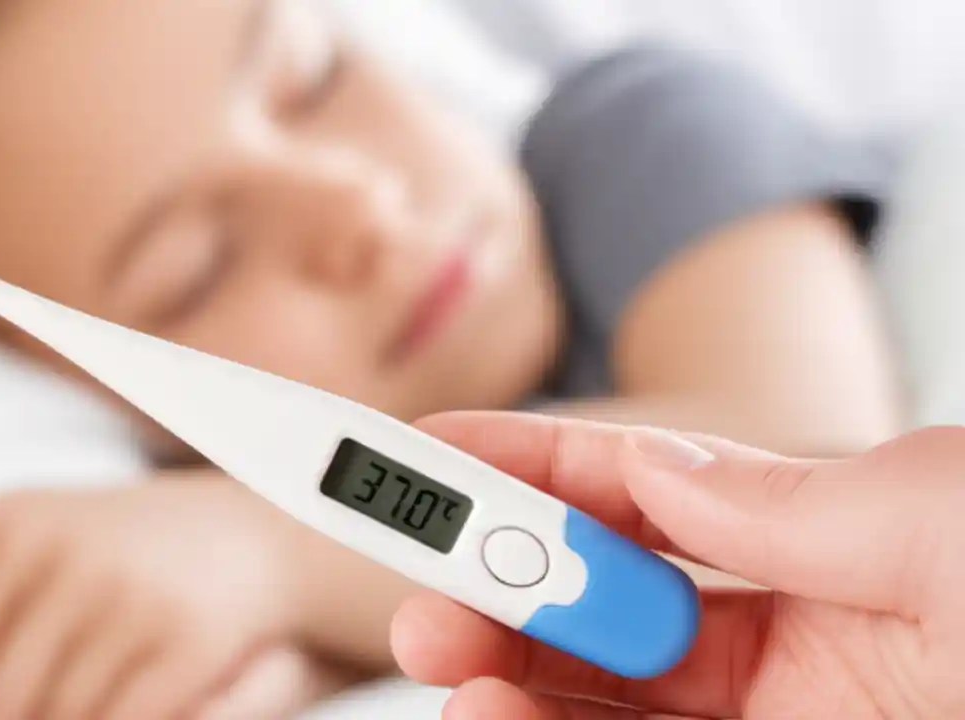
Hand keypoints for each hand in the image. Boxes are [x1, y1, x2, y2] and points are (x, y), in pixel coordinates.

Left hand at [0, 476, 304, 719]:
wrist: (246, 534)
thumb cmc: (110, 545)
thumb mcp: (22, 527)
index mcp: (5, 528)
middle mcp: (61, 556)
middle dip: (8, 718)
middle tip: (39, 694)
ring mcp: (125, 599)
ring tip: (81, 690)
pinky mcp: (184, 642)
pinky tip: (123, 699)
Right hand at [391, 413, 964, 718]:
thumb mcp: (935, 511)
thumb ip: (779, 503)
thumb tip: (649, 465)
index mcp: (814, 545)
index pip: (630, 492)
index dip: (519, 465)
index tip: (420, 455)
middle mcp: (779, 640)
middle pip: (596, 606)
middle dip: (496, 586)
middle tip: (433, 591)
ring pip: (597, 702)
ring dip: (507, 680)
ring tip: (454, 666)